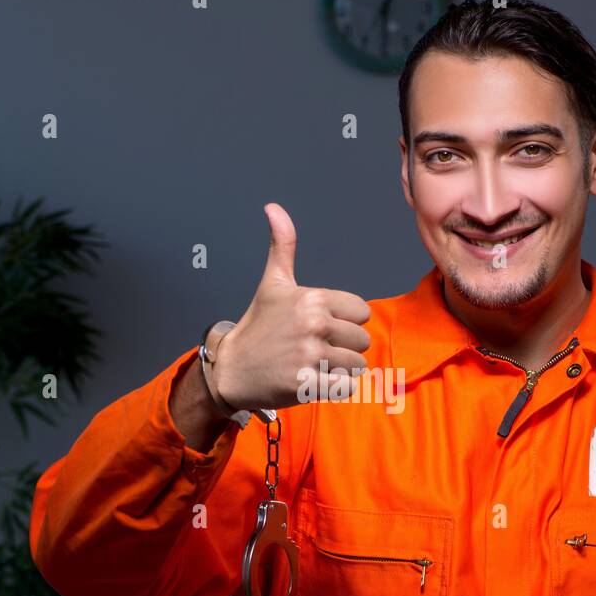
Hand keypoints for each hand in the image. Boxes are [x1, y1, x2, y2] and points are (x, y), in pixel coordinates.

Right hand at [213, 203, 372, 410]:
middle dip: (344, 347)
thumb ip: (282, 245)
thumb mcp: (272, 283)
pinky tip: (314, 380)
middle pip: (362, 340)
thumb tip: (273, 207)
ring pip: (357, 365)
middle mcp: (313, 324)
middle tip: (314, 348)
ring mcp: (310, 355)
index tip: (321, 327)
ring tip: (314, 365)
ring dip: (340, 369)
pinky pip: (347, 387)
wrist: (232, 368)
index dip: (345, 321)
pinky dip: (335, 387)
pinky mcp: (307, 384)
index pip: (362, 312)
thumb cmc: (257, 326)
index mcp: (312, 298)